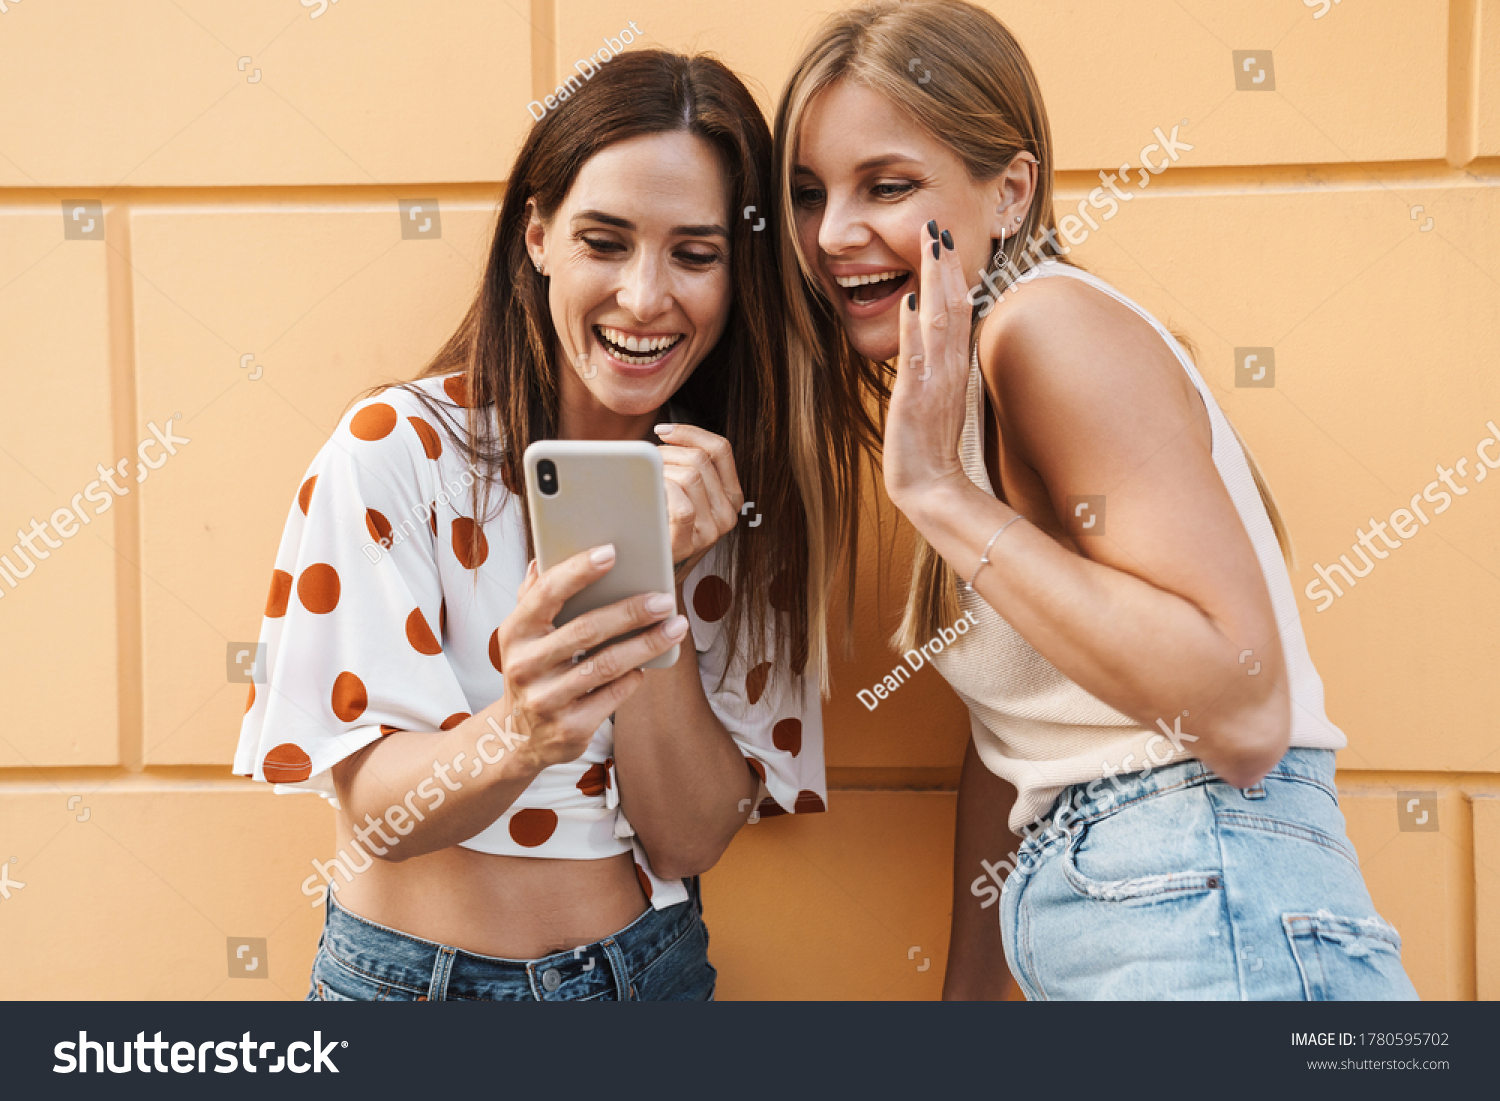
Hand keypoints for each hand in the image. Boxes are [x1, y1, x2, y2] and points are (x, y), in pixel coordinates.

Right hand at [487, 545, 688, 771]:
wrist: (515, 735)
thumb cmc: (532, 668)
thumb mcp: (523, 635)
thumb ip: (535, 597)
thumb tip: (543, 560)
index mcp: (514, 632)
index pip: (547, 593)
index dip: (579, 571)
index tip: (612, 552)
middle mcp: (525, 665)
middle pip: (587, 630)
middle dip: (632, 611)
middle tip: (665, 599)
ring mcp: (546, 699)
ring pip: (607, 665)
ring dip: (648, 644)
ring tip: (676, 627)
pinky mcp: (569, 728)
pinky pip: (614, 696)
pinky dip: (634, 677)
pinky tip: (648, 665)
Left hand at [652, 423, 744, 577]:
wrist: (652, 573)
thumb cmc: (662, 525)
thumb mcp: (686, 494)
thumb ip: (688, 466)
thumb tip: (665, 432)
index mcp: (732, 495)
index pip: (721, 449)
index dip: (690, 432)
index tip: (662, 431)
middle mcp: (728, 512)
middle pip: (699, 459)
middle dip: (667, 453)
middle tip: (645, 464)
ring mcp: (713, 530)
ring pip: (690, 476)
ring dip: (660, 471)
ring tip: (645, 481)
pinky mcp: (692, 544)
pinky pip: (682, 505)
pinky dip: (662, 491)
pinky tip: (648, 494)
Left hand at [884, 220, 973, 510]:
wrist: (930, 489)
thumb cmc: (930, 448)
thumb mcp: (936, 400)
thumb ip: (936, 367)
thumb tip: (929, 336)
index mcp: (954, 368)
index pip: (960, 313)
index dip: (954, 276)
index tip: (947, 243)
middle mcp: (949, 370)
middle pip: (955, 307)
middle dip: (947, 266)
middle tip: (941, 227)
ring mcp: (934, 383)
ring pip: (941, 323)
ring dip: (936, 282)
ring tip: (933, 246)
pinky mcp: (915, 400)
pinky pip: (917, 357)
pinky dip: (914, 327)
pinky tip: (911, 299)